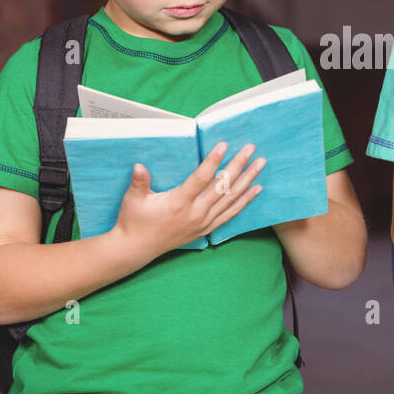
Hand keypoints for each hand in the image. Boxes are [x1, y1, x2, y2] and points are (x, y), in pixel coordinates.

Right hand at [111, 141, 265, 257]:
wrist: (137, 248)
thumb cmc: (134, 220)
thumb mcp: (133, 199)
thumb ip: (139, 182)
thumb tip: (139, 166)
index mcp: (178, 203)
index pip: (201, 178)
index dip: (213, 161)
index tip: (224, 145)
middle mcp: (195, 213)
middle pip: (222, 186)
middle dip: (238, 166)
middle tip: (251, 149)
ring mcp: (203, 222)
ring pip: (230, 199)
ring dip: (247, 180)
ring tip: (260, 164)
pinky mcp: (206, 229)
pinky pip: (230, 213)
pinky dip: (245, 201)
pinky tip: (256, 189)